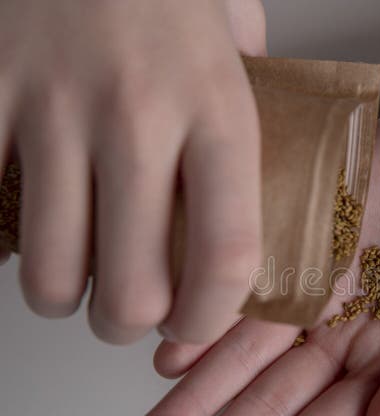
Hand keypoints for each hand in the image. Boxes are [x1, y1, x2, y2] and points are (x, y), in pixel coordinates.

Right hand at [0, 0, 265, 343]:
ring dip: (67, 298)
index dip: (211, 316)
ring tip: (82, 275)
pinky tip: (33, 226)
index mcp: (218, 108)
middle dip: (133, 325)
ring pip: (51, 276)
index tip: (198, 325)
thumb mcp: (239, 42)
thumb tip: (271, 182)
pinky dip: (8, 246)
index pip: (228, 254)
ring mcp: (52, 109)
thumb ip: (257, 116)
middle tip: (136, 310)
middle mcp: (137, 115)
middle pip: (132, 290)